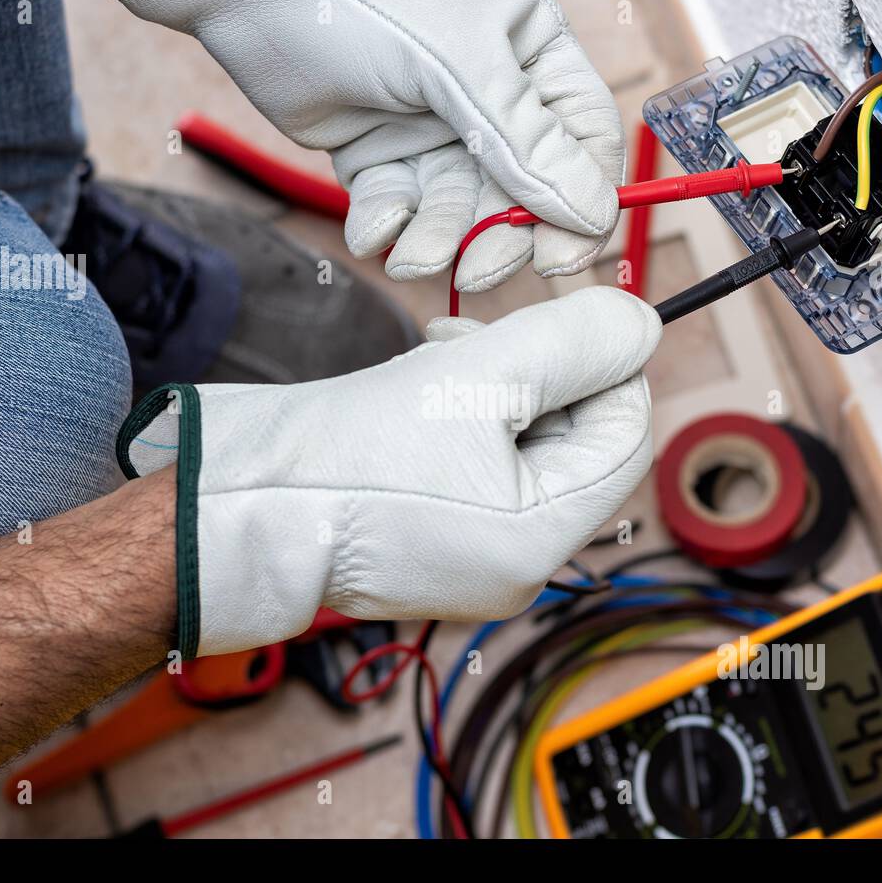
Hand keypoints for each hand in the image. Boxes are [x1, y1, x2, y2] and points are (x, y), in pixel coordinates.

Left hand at [88, 0, 624, 291]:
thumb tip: (595, 215)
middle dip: (497, 235)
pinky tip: (372, 228)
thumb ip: (527, 143)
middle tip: (476, 272)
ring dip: (437, 240)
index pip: (583, 142)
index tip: (561, 258)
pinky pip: (401, 207)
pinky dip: (388, 225)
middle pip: (521, 192)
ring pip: (457, 208)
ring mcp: (434, 125)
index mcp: (532, 53)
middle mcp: (491, 94)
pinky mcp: (381, 153)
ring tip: (409, 256)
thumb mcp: (459, 65)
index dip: (580, 205)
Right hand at [119, 286, 660, 656]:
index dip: (605, 365)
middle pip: (577, 443)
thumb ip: (573, 342)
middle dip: (539, 374)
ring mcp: (476, 561)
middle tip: (478, 338)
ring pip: (526, 448)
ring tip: (438, 357)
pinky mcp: (435, 545)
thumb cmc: (348, 452)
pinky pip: (482, 470)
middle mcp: (520, 566)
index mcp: (542, 541)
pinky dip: (465, 420)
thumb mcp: (476, 376)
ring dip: (496, 386)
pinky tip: (419, 389)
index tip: (554, 316)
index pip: (624, 437)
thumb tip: (644, 324)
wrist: (237, 508)